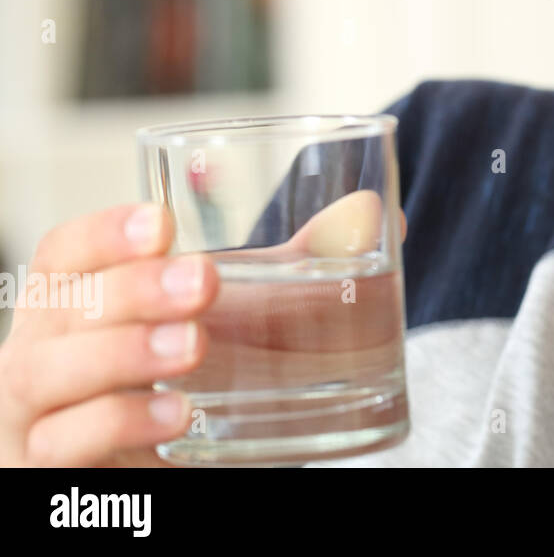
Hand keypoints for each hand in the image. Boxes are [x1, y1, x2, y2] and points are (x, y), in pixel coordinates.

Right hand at [0, 196, 406, 466]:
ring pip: (44, 377)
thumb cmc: (200, 386)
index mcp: (80, 305)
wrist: (185, 476)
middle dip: (130, 290)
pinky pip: (65, 448)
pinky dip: (118, 426)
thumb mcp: (245, 325)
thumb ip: (300, 268)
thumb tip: (374, 216)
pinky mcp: (57, 472)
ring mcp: (40, 418)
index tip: (163, 222)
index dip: (104, 233)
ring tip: (193, 347)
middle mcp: (45, 354)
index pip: (65, 255)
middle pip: (60, 309)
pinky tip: (177, 416)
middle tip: (203, 281)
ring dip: (120, 355)